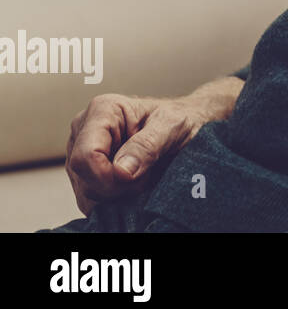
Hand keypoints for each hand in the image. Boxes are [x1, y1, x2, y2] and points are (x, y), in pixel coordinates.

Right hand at [65, 80, 240, 214]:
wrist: (185, 123)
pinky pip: (89, 198)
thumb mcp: (173, 126)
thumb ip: (148, 146)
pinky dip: (114, 198)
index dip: (106, 177)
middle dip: (116, 187)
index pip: (85, 156)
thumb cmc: (179, 119)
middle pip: (83, 176)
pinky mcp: (84, 171)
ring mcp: (80, 151)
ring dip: (117, 194)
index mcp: (103, 110)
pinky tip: (134, 184)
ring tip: (143, 176)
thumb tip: (121, 171)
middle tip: (147, 176)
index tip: (134, 179)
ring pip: (85, 191)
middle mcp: (84, 129)